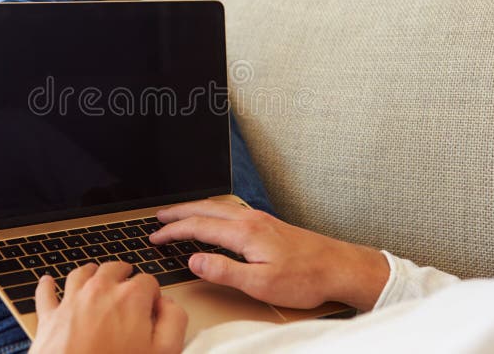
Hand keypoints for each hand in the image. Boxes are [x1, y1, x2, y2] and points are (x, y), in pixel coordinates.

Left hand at [28, 262, 187, 353]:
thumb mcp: (164, 352)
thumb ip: (174, 321)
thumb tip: (170, 305)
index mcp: (130, 298)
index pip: (148, 281)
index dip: (152, 294)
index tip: (151, 307)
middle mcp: (100, 291)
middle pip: (114, 269)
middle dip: (124, 275)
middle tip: (128, 285)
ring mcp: (72, 302)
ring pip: (82, 274)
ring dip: (92, 273)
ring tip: (97, 276)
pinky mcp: (49, 317)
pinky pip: (46, 293)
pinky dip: (47, 285)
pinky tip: (48, 281)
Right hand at [149, 200, 389, 311]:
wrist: (338, 267)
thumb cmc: (304, 278)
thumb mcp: (260, 284)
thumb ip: (224, 271)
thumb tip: (194, 260)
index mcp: (244, 232)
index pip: (198, 226)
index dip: (173, 231)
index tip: (154, 237)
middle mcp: (250, 219)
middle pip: (205, 209)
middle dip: (178, 212)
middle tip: (157, 217)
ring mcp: (260, 219)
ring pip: (217, 208)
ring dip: (194, 210)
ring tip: (178, 215)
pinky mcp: (267, 223)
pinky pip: (230, 211)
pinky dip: (211, 212)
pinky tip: (212, 219)